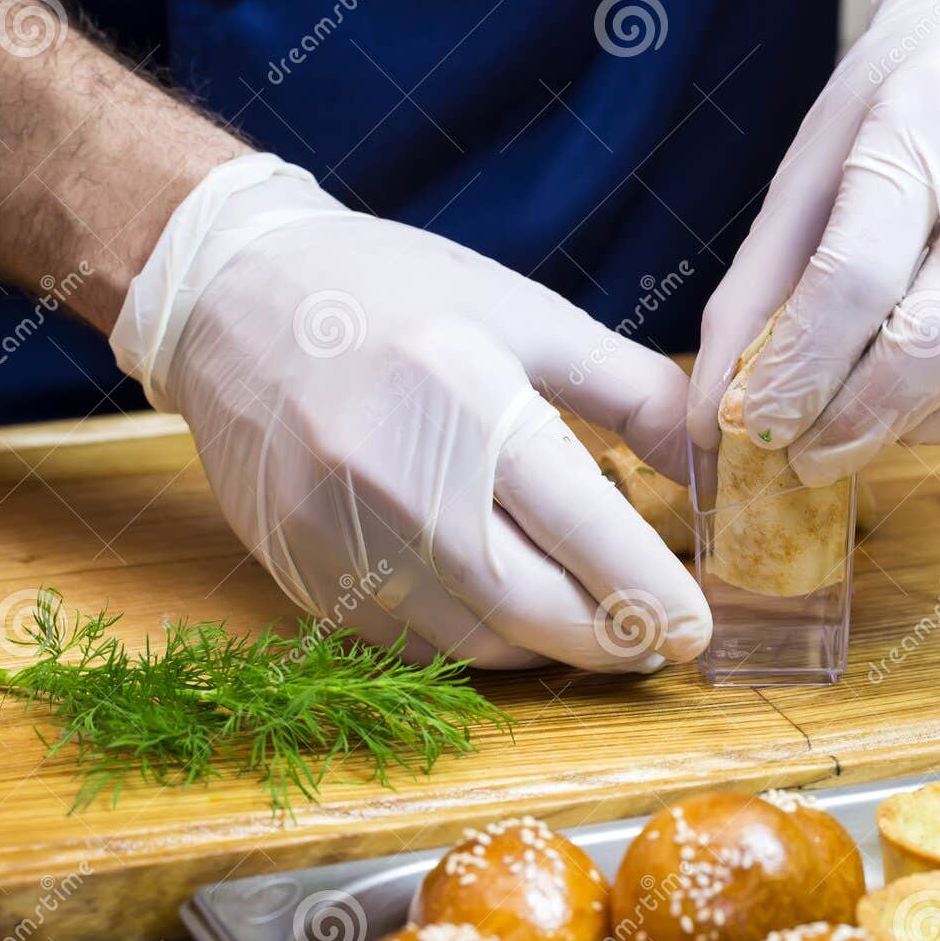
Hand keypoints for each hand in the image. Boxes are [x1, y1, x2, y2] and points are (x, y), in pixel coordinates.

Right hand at [112, 155, 709, 671]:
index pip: (583, 529)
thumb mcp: (528, 315)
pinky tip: (503, 606)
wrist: (228, 295)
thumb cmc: (393, 295)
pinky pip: (410, 643)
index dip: (651, 593)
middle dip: (611, 638)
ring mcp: (335, 534)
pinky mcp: (301, 573)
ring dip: (546, 646)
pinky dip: (473, 640)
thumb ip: (634, 393)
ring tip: (585, 614)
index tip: (696, 630)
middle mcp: (391, 476)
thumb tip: (711, 470)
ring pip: (474, 640)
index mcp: (464, 396)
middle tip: (655, 639)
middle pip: (532, 607)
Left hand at [689, 0, 939, 484]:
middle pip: (939, 341)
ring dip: (920, 427)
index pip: (859, 278)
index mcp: (927, 120)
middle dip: (858, 422)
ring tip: (867, 427)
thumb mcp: (811, 164)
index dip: (802, 372)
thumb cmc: (900, 96)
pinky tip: (929, 404)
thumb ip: (759, 289)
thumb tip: (716, 415)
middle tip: (807, 457)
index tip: (757, 426)